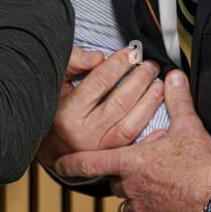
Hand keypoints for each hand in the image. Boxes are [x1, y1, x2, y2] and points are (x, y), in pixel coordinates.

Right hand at [35, 45, 163, 170]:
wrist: (49, 150)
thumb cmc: (53, 109)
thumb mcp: (55, 82)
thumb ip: (73, 63)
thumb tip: (98, 56)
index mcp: (68, 113)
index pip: (99, 82)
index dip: (118, 64)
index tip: (131, 52)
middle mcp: (84, 133)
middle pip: (120, 102)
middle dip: (140, 80)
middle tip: (150, 64)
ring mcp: (98, 150)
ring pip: (130, 125)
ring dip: (149, 102)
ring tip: (158, 84)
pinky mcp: (109, 159)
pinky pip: (134, 145)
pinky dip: (150, 132)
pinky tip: (161, 117)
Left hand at [53, 70, 210, 211]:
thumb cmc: (201, 161)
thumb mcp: (188, 125)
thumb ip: (177, 99)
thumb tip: (174, 75)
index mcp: (130, 161)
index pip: (89, 162)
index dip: (70, 163)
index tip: (59, 165)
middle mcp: (129, 187)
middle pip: (114, 184)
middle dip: (124, 180)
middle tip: (144, 173)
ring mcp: (140, 210)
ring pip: (125, 209)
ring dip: (132, 203)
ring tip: (151, 195)